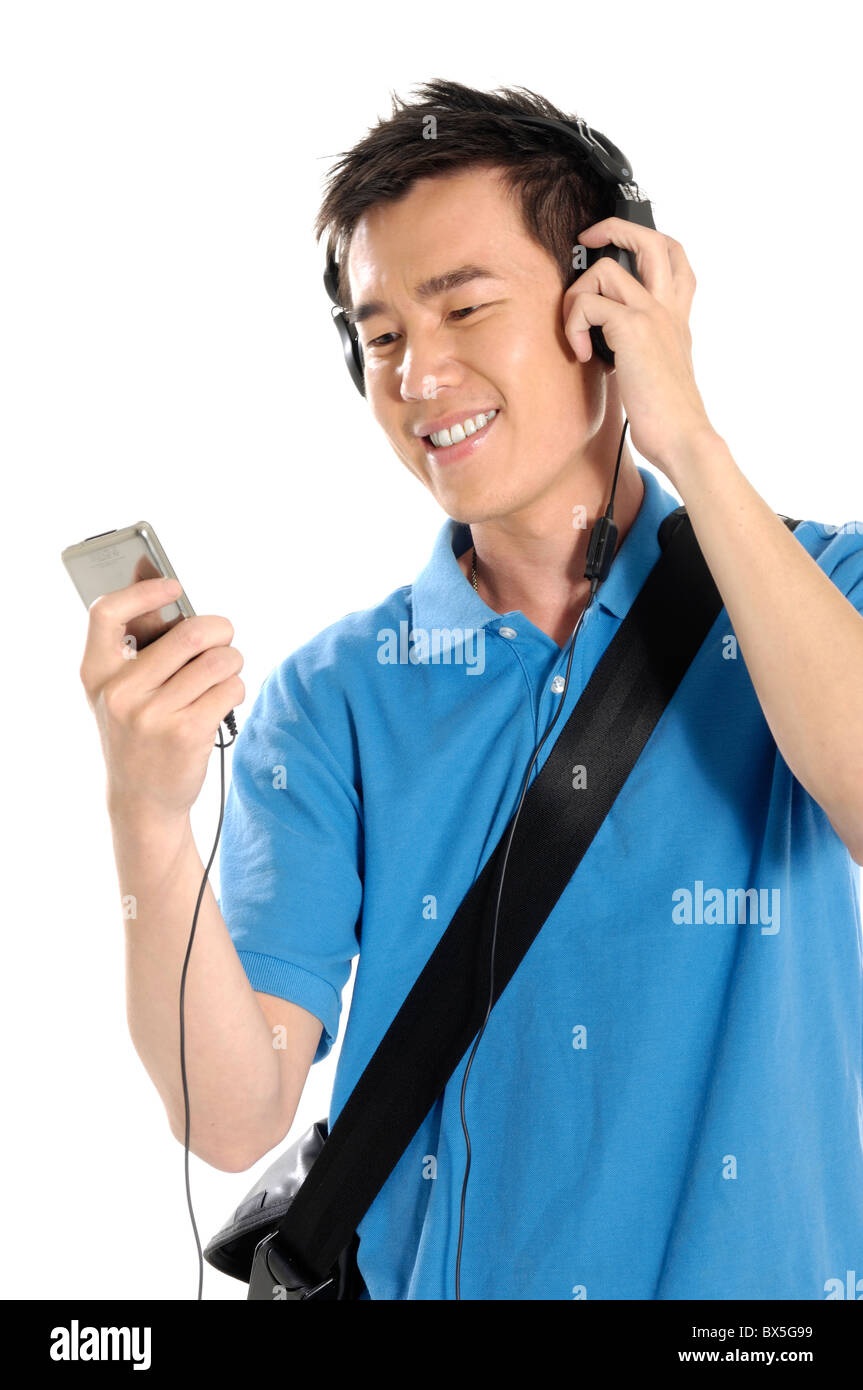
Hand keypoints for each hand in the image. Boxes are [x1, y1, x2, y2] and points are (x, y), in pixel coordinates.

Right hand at [79, 575, 244, 826]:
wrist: (142, 800)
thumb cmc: (137, 735)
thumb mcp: (120, 693)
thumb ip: (138, 648)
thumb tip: (162, 588)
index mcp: (97, 674)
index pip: (107, 613)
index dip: (144, 591)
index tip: (173, 587)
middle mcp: (121, 693)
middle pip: (190, 633)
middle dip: (220, 631)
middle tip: (224, 638)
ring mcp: (153, 715)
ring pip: (219, 660)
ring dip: (232, 663)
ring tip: (221, 677)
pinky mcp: (187, 733)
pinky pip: (231, 688)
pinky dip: (236, 689)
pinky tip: (223, 701)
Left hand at [562, 217, 716, 478]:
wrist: (684, 437)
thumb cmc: (667, 416)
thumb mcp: (656, 371)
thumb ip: (637, 348)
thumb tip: (604, 343)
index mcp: (677, 316)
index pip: (672, 255)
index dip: (641, 238)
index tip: (609, 249)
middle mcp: (669, 309)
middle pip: (650, 238)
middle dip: (611, 227)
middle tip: (585, 242)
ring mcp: (653, 315)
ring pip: (605, 268)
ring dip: (577, 296)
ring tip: (578, 332)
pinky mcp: (633, 329)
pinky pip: (588, 304)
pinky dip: (574, 326)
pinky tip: (583, 354)